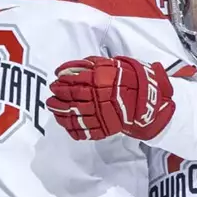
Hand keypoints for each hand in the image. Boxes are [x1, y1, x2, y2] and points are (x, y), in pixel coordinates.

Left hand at [47, 56, 176, 140]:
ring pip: (75, 116)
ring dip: (61, 114)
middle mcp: (98, 98)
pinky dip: (72, 129)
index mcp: (99, 81)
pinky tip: (65, 124)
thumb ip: (86, 66)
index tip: (54, 83)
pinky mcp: (104, 128)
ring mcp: (101, 115)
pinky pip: (85, 131)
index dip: (61, 84)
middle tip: (50, 98)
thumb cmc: (127, 78)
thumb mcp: (108, 65)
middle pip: (71, 99)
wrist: (146, 97)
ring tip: (54, 110)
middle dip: (58, 99)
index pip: (73, 82)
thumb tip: (64, 70)